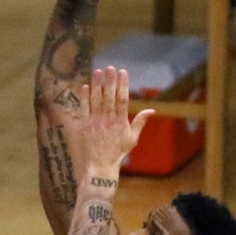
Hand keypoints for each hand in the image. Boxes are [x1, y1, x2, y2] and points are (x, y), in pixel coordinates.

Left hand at [61, 67, 153, 184]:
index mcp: (120, 122)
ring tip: (97, 72)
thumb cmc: (117, 153)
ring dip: (96, 85)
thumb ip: (140, 122)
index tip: (123, 72)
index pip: (122, 99)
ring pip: (96, 100)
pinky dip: (84, 97)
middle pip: (109, 96)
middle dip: (109, 81)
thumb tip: (152, 110)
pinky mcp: (84, 126)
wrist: (100, 167)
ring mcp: (95, 122)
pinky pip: (83, 108)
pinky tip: (85, 86)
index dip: (123, 84)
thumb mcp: (132, 139)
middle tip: (109, 67)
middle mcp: (108, 120)